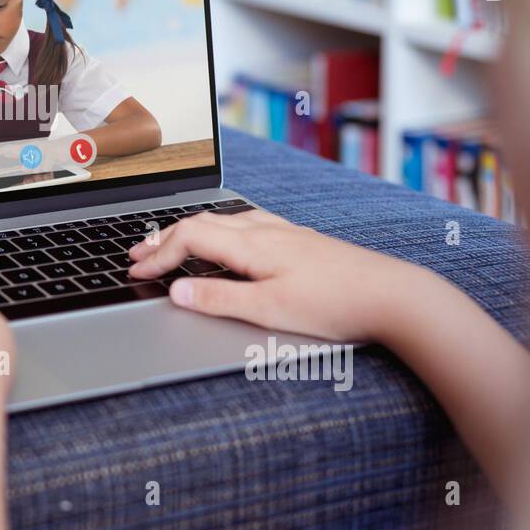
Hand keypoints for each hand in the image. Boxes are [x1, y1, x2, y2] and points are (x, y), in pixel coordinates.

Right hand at [127, 209, 431, 343]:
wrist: (394, 296)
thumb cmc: (336, 304)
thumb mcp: (269, 310)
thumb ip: (219, 300)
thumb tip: (175, 292)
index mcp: (252, 244)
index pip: (189, 239)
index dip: (157, 256)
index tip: (135, 272)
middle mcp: (266, 230)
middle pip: (202, 223)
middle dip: (164, 239)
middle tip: (136, 255)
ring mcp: (285, 232)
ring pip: (224, 219)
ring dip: (190, 231)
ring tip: (171, 244)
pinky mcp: (301, 240)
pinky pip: (247, 223)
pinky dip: (220, 229)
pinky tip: (228, 238)